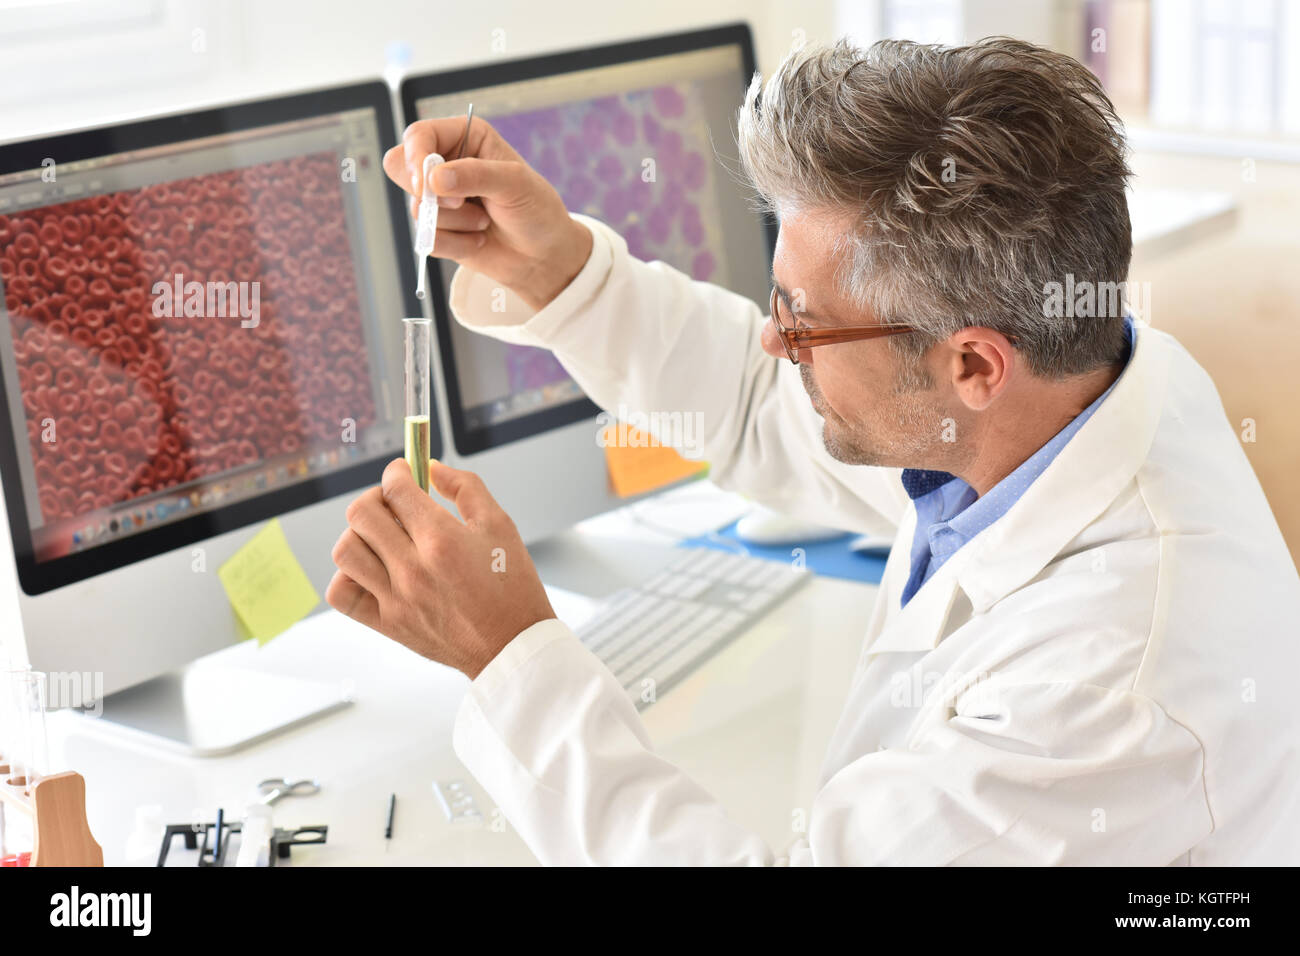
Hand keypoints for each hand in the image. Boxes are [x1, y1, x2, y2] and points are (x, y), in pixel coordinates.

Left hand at [326, 458, 555, 679]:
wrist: (513, 646)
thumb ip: (466, 488)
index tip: (404, 472)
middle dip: (376, 496)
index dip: (397, 471)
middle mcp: (413, 568)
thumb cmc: (512, 587)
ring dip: (359, 534)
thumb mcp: (501, 525)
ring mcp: (396, 599)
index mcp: (442, 540)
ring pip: (346, 550)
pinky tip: (371, 570)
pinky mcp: (387, 624)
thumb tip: (433, 468)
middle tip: (393, 502)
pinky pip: (341, 594)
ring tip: (382, 537)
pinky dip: (347, 575)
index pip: (395, 488)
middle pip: (361, 513)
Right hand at [383, 115, 592, 310]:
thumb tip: (433, 180)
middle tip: (458, 203)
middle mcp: (446, 164)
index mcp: (465, 137)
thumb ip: (475, 175)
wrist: (543, 256)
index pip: (418, 135)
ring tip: (485, 222)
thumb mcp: (514, 184)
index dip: (415, 157)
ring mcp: (439, 198)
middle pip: (399, 167)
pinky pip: (427, 238)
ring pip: (416, 208)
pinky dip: (456, 244)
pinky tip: (479, 239)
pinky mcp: (438, 229)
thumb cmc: (536, 210)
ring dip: (455, 222)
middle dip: (425, 192)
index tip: (424, 183)